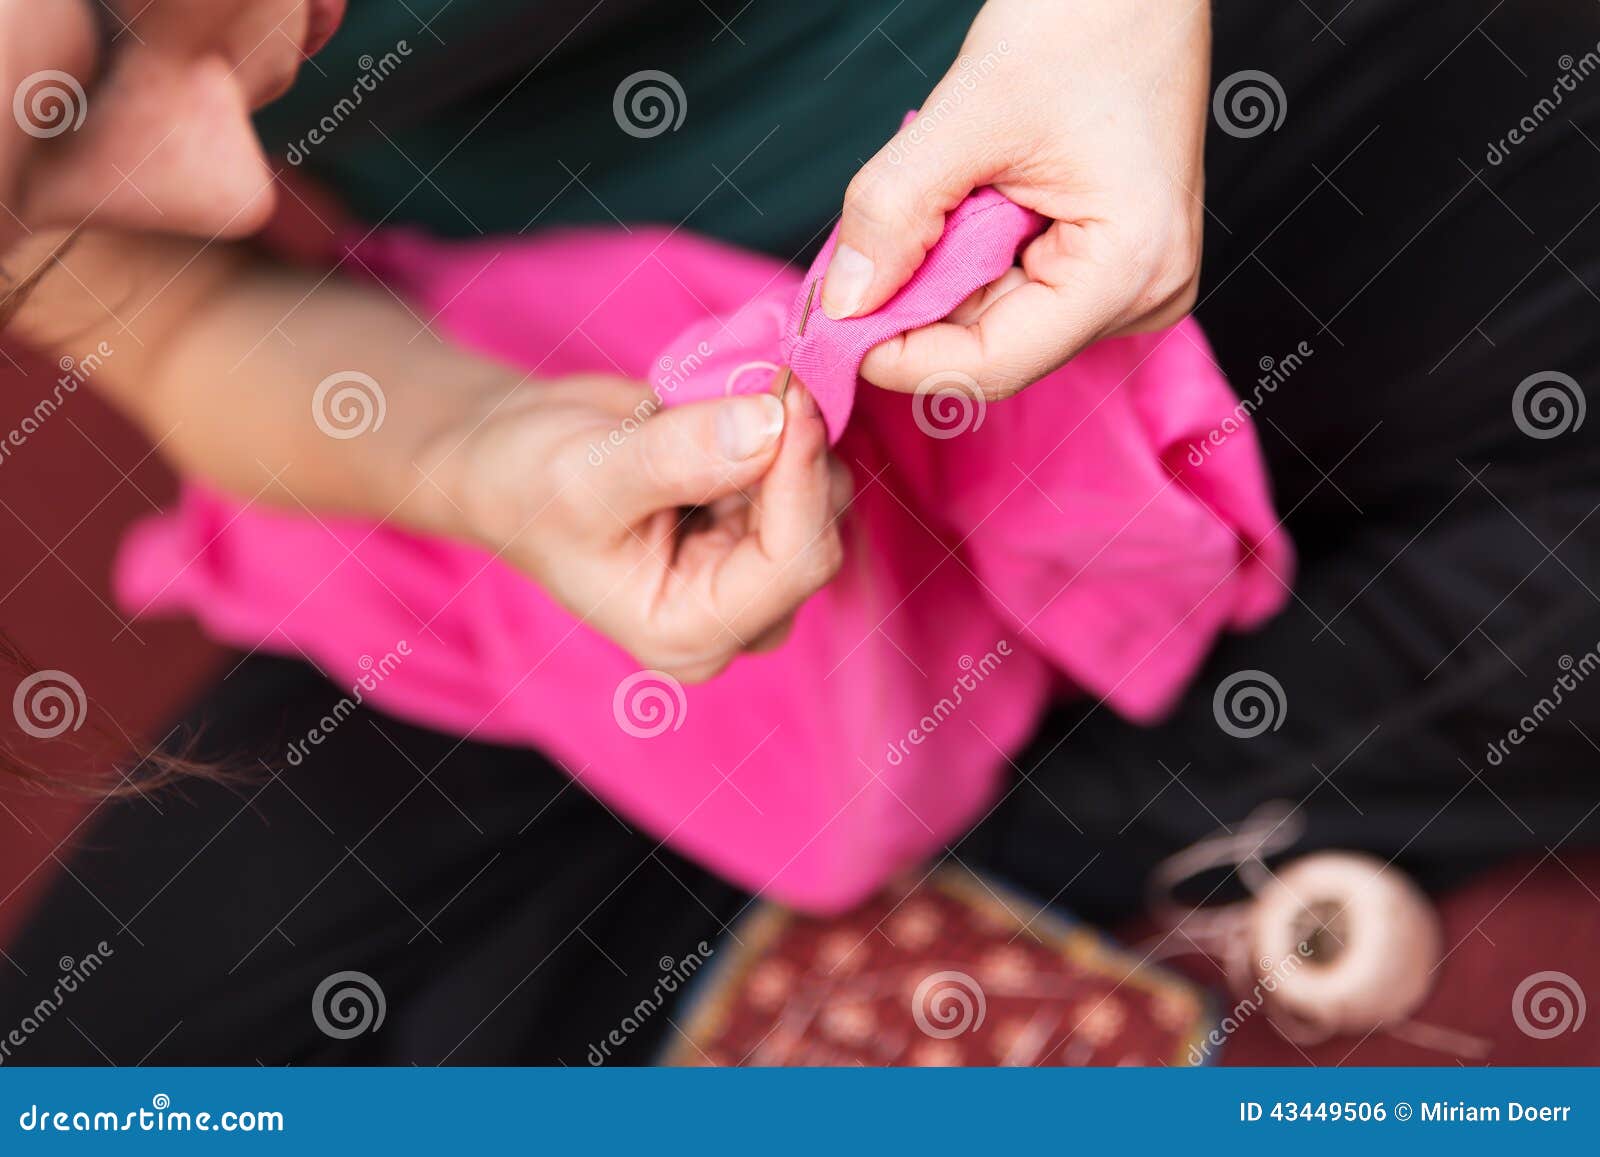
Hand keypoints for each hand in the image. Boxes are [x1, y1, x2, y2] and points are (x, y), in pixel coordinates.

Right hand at [422, 376, 849, 682]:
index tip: (787, 396)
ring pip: (823, 499)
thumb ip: (677, 458)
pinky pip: (805, 468)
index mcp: (691, 632)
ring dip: (797, 433)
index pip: (790, 568)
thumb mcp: (586, 473)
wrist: (510, 460)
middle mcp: (735, 613)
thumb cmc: (528, 485)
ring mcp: (752, 565)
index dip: (800, 480)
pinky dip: (787, 424)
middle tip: (774, 373)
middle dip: (801, 453)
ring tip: (738, 385)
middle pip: (818, 537)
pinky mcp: (761, 518)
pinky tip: (740, 393)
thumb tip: (768, 426)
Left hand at [820, 0, 1209, 398]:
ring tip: (944, 189)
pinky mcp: (1109, 267)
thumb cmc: (1081, 19)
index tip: (832, 322)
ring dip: (943, 273)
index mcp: (1130, 271)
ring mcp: (1132, 286)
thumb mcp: (968, 112)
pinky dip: (968, 256)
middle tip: (866, 244)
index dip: (901, 354)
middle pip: (991, 346)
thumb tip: (842, 302)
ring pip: (996, 320)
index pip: (991, 364)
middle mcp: (1144, 297)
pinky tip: (972, 196)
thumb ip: (894, 211)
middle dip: (916, 303)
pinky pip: (1015, 289)